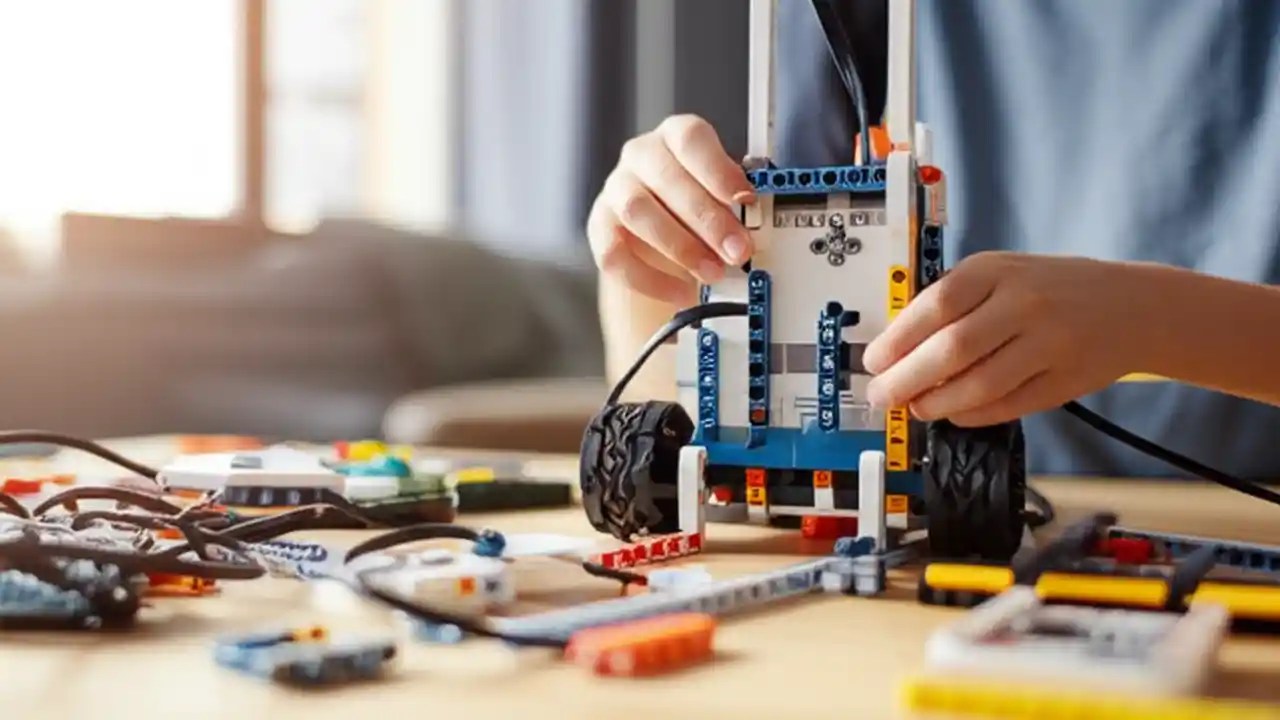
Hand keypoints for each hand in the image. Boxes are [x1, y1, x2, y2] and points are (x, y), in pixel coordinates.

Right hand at [587, 115, 756, 304]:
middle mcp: (640, 156)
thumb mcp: (722, 195)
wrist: (660, 232)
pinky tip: (680, 291)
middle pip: (666, 179)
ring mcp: (615, 190)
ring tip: (713, 271)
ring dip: (680, 247)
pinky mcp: (599, 227)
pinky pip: (615, 254)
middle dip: (707, 220)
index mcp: (674, 137)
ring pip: (637, 212)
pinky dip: (650, 278)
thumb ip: (736, 204)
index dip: (718, 168)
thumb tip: (754, 229)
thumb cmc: (696, 204)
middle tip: (736, 250)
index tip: (744, 198)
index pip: (690, 139)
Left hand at [863, 252, 1143, 426]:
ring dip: (936, 402)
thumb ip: (954, 304)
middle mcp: (1023, 303)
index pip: (935, 305)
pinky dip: (971, 414)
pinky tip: (953, 412)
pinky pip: (1007, 406)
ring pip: (978, 384)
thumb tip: (895, 349)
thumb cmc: (1049, 289)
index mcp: (997, 270)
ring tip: (915, 408)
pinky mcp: (1065, 381)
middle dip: (906, 379)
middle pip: (951, 349)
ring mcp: (1048, 343)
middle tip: (881, 396)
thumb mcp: (1002, 275)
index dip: (898, 339)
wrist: (1134, 306)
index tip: (872, 362)